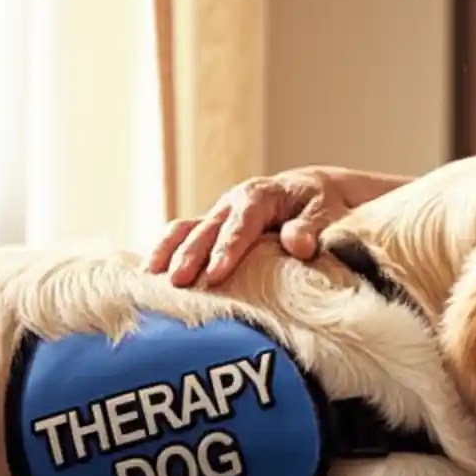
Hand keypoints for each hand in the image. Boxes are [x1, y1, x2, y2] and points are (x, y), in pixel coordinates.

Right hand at [147, 168, 348, 286]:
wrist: (310, 191)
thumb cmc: (322, 205)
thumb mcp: (326, 213)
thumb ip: (312, 228)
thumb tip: (298, 245)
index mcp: (260, 196)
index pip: (242, 224)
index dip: (227, 249)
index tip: (215, 275)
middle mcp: (233, 202)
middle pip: (207, 229)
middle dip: (191, 256)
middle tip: (178, 284)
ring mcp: (218, 214)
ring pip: (186, 229)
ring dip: (169, 252)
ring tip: (150, 279)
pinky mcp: (210, 227)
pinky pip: (181, 234)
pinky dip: (165, 250)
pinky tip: (149, 274)